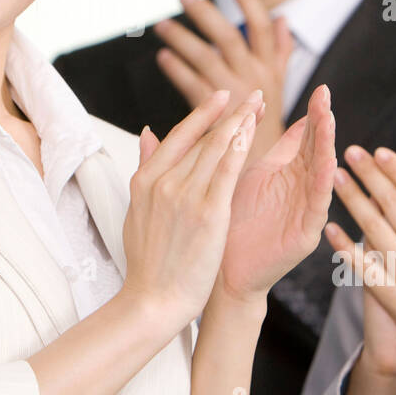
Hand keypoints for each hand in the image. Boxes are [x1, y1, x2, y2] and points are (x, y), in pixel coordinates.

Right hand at [119, 88, 265, 329]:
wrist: (152, 300)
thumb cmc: (148, 263)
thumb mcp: (137, 210)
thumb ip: (145, 168)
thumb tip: (147, 133)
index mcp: (145, 180)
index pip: (178, 137)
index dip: (202, 115)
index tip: (221, 98)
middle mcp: (163, 181)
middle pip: (201, 138)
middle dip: (229, 113)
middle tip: (250, 94)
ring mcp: (184, 195)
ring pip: (216, 148)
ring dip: (239, 122)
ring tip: (257, 104)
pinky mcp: (207, 212)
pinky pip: (227, 171)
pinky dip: (239, 147)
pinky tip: (253, 131)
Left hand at [153, 0, 292, 164]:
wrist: (257, 175)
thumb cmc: (264, 127)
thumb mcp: (278, 87)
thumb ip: (280, 53)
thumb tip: (282, 19)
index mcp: (270, 70)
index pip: (262, 28)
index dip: (249, 1)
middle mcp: (255, 80)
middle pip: (229, 37)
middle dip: (206, 14)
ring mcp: (235, 97)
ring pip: (206, 57)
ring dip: (182, 38)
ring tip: (163, 26)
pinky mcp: (214, 115)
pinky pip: (191, 83)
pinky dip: (176, 68)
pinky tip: (164, 58)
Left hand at [214, 83, 335, 302]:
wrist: (222, 271)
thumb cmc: (230, 222)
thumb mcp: (245, 175)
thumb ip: (258, 147)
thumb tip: (261, 108)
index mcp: (287, 173)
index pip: (305, 137)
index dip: (313, 114)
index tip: (320, 89)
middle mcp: (301, 189)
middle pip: (317, 149)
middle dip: (323, 123)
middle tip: (327, 97)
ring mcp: (305, 211)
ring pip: (322, 173)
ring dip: (327, 147)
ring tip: (330, 121)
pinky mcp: (305, 234)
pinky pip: (318, 205)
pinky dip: (323, 184)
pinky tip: (327, 165)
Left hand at [326, 145, 395, 384]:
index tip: (381, 152)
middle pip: (394, 205)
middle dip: (371, 176)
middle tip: (351, 152)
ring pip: (375, 229)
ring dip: (353, 201)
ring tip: (336, 178)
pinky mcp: (393, 296)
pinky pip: (364, 267)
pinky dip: (346, 247)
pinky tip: (329, 228)